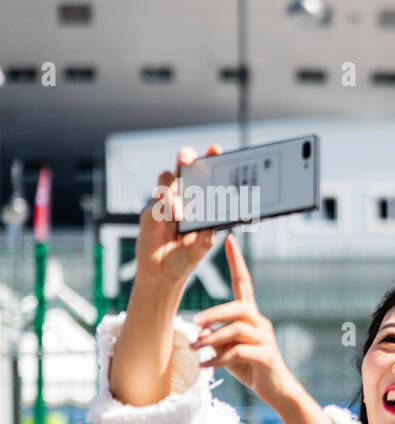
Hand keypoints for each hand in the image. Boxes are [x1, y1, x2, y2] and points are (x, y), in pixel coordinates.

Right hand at [135, 145, 221, 292]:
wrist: (162, 273)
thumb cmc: (185, 259)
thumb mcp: (199, 250)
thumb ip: (204, 240)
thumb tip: (212, 230)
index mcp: (201, 202)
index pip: (205, 175)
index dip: (210, 160)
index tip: (216, 150)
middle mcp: (183, 197)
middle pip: (183, 168)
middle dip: (185, 158)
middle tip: (187, 159)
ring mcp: (165, 202)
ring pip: (167, 181)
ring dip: (173, 192)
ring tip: (178, 214)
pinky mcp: (149, 212)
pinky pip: (155, 201)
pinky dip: (162, 206)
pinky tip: (168, 216)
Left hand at [191, 234, 299, 411]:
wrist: (277, 391)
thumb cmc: (251, 367)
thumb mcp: (229, 350)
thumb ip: (217, 338)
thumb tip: (200, 335)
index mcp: (251, 317)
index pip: (244, 283)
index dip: (237, 263)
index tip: (229, 241)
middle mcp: (260, 323)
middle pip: (239, 307)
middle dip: (215, 313)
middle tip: (195, 323)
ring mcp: (265, 340)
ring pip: (237, 330)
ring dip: (213, 339)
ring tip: (196, 350)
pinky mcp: (266, 357)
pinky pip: (238, 353)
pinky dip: (219, 359)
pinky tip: (207, 366)